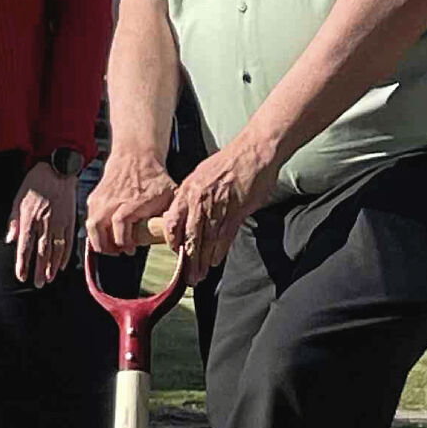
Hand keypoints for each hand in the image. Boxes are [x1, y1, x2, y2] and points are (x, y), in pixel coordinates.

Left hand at [7, 162, 76, 286]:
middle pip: (41, 252)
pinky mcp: (70, 220)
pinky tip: (63, 265)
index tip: (21, 276)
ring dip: (53, 266)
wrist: (58, 169)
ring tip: (50, 279)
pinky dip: (66, 255)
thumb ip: (14, 221)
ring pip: (56, 250)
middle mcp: (45, 224)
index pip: (25, 247)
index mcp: (30, 219)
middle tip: (38, 285)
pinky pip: (68, 241)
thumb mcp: (18, 199)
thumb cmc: (35, 183)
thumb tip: (10, 240)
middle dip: (39, 271)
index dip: (23, 264)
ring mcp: (59, 223)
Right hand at [88, 148, 174, 254]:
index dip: (123, 241)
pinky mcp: (94, 198)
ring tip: (110, 247)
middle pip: (99, 229)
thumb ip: (173, 215)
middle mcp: (114, 201)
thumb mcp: (170, 194)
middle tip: (118, 252)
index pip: (120, 225)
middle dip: (108, 246)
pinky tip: (106, 234)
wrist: (136, 156)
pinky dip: (95, 230)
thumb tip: (178, 234)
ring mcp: (102, 199)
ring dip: (99, 241)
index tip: (130, 250)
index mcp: (133, 202)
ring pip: (91, 226)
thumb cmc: (155, 178)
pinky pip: (89, 219)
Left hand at [164, 138, 277, 279]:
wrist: (254, 151)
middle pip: (189, 236)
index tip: (176, 254)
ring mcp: (218, 205)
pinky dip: (219, 251)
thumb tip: (187, 215)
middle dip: (187, 260)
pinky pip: (224, 235)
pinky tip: (216, 261)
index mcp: (188, 190)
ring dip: (202, 261)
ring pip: (206, 240)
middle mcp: (199, 199)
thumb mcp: (202, 175)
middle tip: (187, 276)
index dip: (172, 242)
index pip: (172, 222)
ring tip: (200, 275)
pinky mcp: (236, 210)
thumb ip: (193, 196)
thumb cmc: (230, 162)